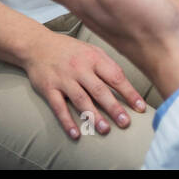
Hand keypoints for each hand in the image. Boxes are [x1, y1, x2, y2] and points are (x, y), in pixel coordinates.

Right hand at [20, 29, 145, 139]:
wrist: (38, 45)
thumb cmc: (70, 50)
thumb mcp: (91, 50)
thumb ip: (107, 65)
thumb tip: (126, 85)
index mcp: (94, 59)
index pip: (115, 77)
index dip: (129, 93)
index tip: (141, 107)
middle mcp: (79, 69)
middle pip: (99, 90)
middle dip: (114, 107)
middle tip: (125, 123)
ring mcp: (64, 79)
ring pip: (80, 100)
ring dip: (93, 116)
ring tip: (105, 130)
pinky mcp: (49, 88)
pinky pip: (59, 107)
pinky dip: (67, 121)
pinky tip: (75, 134)